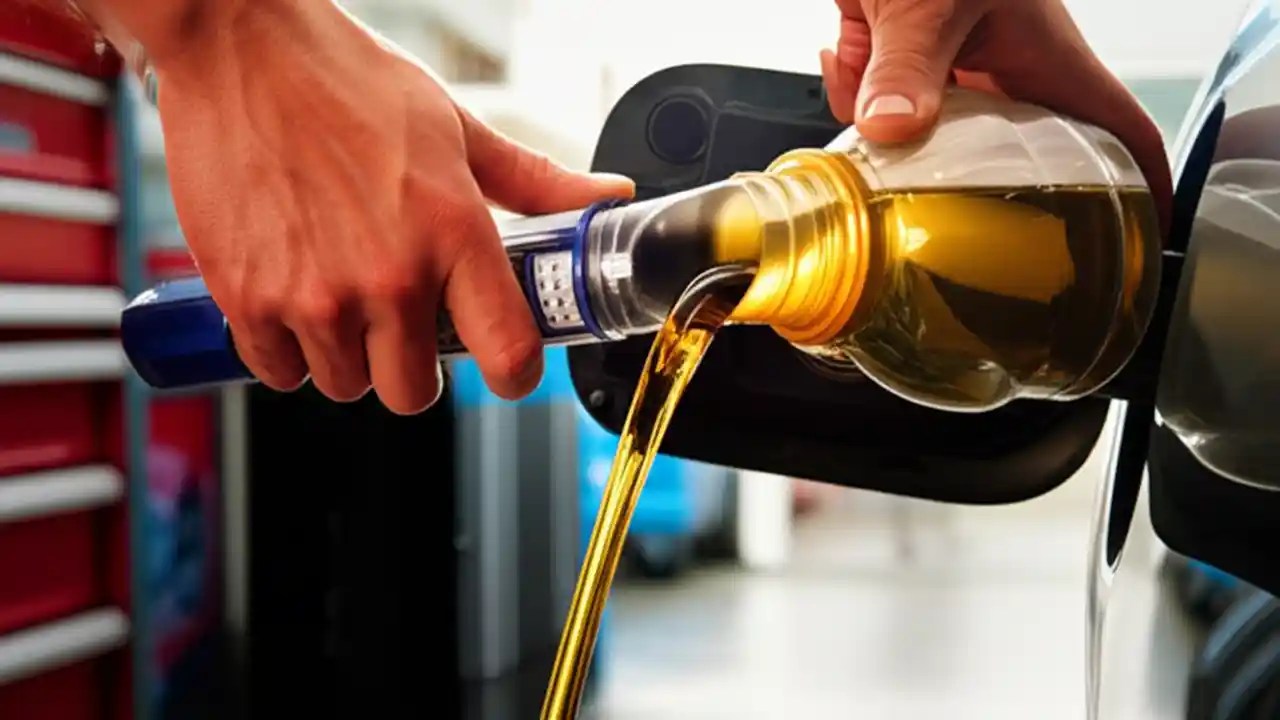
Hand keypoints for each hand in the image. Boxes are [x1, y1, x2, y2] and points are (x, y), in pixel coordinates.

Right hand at [148, 0, 632, 413]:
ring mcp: (316, 296)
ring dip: (348, 356)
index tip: (504, 367)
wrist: (239, 47)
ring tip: (342, 297)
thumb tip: (604, 196)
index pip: (508, 355)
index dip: (513, 374)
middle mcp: (389, 277)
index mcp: (453, 235)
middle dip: (414, 368)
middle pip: (414, 393)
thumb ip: (534, 181)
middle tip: (402, 323)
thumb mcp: (456, 127)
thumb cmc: (346, 79)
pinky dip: (287, 351)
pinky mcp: (248, 299)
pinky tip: (293, 301)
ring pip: (346, 386)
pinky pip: (279, 373)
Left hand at [820, 0, 1172, 233]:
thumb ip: (905, 68)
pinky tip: (848, 41)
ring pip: (929, 135)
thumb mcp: (924, 2)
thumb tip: (892, 133)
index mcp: (1047, 57)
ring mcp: (953, 62)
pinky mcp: (903, 54)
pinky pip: (879, 100)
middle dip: (974, 180)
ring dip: (889, 123)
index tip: (1137, 246)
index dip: (1142, 193)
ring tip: (875, 88)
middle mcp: (1005, 67)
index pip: (1122, 135)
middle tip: (954, 217)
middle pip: (1011, 154)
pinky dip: (853, 82)